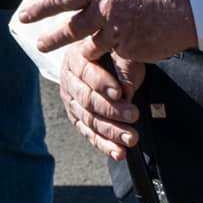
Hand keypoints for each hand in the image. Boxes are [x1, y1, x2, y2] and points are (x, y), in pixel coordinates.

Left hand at [16, 0, 198, 63]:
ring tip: (77, 57)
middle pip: (69, 28)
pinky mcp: (127, 50)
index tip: (24, 15)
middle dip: (51, 38)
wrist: (187, 6)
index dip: (40, 8)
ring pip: (89, 47)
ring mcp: (114, 31)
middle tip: (38, 44)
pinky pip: (113, 58)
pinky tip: (125, 52)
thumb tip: (78, 0)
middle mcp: (102, 8)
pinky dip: (115, 58)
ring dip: (86, 52)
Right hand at [57, 36, 146, 160]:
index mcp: (76, 57)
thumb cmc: (114, 52)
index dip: (102, 83)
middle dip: (111, 110)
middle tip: (133, 115)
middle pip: (86, 99)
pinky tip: (118, 153)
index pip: (86, 72)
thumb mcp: (120, 49)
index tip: (120, 92)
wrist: (104, 59)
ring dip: (111, 131)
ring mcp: (71, 102)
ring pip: (89, 120)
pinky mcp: (77, 120)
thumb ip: (122, 65)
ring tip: (131, 138)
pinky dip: (105, 145)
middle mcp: (69, 81)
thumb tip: (126, 91)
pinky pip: (90, 135)